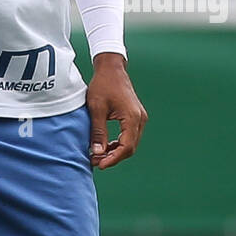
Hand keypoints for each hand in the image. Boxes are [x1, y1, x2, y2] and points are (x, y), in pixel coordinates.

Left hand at [86, 54, 147, 169]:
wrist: (111, 69)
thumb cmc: (102, 85)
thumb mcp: (96, 109)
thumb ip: (98, 131)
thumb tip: (97, 152)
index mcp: (132, 117)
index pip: (126, 146)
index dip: (113, 158)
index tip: (100, 165)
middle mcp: (139, 119)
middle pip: (130, 147)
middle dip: (113, 157)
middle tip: (95, 161)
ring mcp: (139, 118)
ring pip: (130, 143)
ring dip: (115, 152)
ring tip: (97, 155)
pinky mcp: (135, 117)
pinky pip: (129, 136)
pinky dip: (118, 144)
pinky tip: (105, 146)